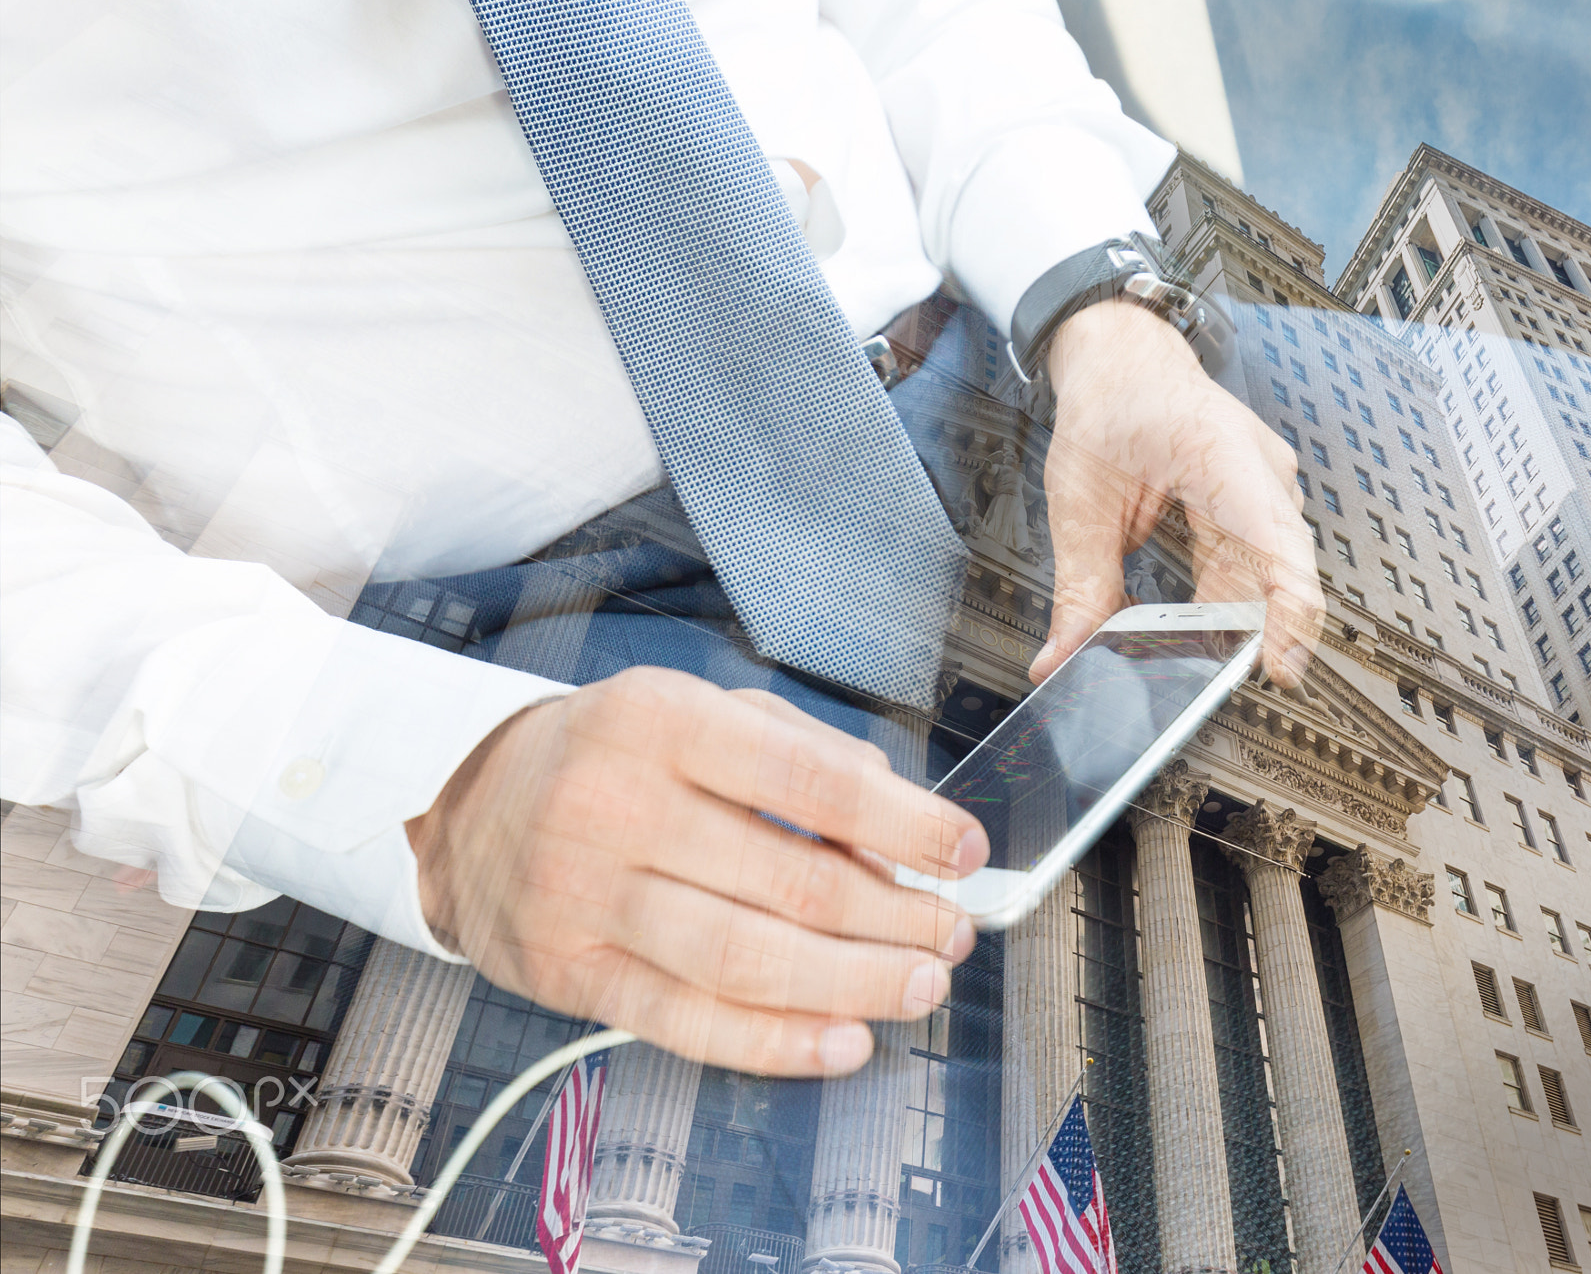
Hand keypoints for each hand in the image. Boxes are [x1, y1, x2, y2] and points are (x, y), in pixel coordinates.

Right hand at [405, 668, 985, 1076]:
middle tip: (952, 933)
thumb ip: (803, 750)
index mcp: (659, 721)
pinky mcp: (570, 976)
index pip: (809, 782)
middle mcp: (616, 806)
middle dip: (895, 918)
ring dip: (855, 983)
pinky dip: (778, 1042)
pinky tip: (844, 1038)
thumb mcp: (699, 709)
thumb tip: (898, 821)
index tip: (964, 851)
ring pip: (746, 962)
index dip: (904, 825)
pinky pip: (689, 1023)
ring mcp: (586, 899)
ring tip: (919, 984)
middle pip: (789, 883)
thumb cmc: (608, 754)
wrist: (464, 806)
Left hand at [1031, 298, 1322, 687]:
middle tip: (1203, 686)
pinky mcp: (1258, 510)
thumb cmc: (1113, 405)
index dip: (1289, 615)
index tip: (1278, 667)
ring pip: (1266, 583)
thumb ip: (1079, 586)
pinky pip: (1251, 573)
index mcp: (1226, 455)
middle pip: (1279, 576)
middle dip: (1248, 638)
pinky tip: (1191, 632)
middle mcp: (1264, 476)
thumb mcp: (1079, 499)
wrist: (1124, 360)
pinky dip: (1223, 607)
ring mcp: (1268, 492)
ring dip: (1230, 626)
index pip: (1280, 545)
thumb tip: (1062, 657)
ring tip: (1185, 662)